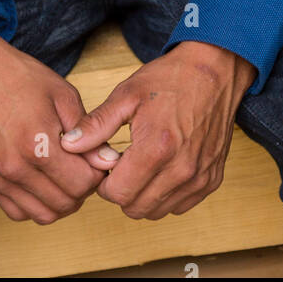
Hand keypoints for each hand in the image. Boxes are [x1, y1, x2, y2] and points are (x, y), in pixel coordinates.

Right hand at [0, 12, 120, 223]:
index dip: (96, 172)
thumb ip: (88, 132)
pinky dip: (36, 204)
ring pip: (43, 215)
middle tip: (82, 165)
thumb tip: (108, 160)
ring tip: (63, 174)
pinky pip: (18, 212)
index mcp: (37, 145)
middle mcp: (15, 167)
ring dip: (61, 200)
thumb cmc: (19, 78)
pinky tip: (41, 181)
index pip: (82, 184)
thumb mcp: (63, 95)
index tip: (95, 157)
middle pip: (65, 204)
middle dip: (82, 188)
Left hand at [59, 40, 256, 219]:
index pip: (117, 194)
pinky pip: (181, 205)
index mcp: (156, 149)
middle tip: (123, 164)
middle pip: (136, 208)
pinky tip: (163, 168)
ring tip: (143, 164)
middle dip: (122, 190)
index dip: (105, 182)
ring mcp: (199, 177)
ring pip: (158, 211)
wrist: (214, 70)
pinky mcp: (212, 180)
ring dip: (144, 195)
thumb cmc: (170, 79)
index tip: (107, 164)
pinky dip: (167, 194)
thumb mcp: (127, 95)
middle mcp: (181, 170)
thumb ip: (96, 124)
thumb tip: (68, 144)